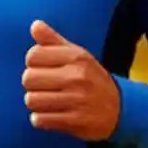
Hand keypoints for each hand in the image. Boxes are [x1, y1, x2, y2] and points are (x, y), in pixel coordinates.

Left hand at [23, 20, 120, 141]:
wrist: (119, 109)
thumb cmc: (91, 79)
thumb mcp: (77, 55)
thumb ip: (53, 41)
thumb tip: (35, 26)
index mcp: (76, 57)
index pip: (33, 55)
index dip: (32, 64)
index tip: (42, 69)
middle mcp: (77, 77)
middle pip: (29, 78)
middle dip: (31, 85)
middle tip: (43, 88)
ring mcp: (77, 100)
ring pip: (32, 100)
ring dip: (35, 103)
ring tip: (46, 102)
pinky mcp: (75, 121)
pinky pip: (41, 120)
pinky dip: (40, 119)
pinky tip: (50, 116)